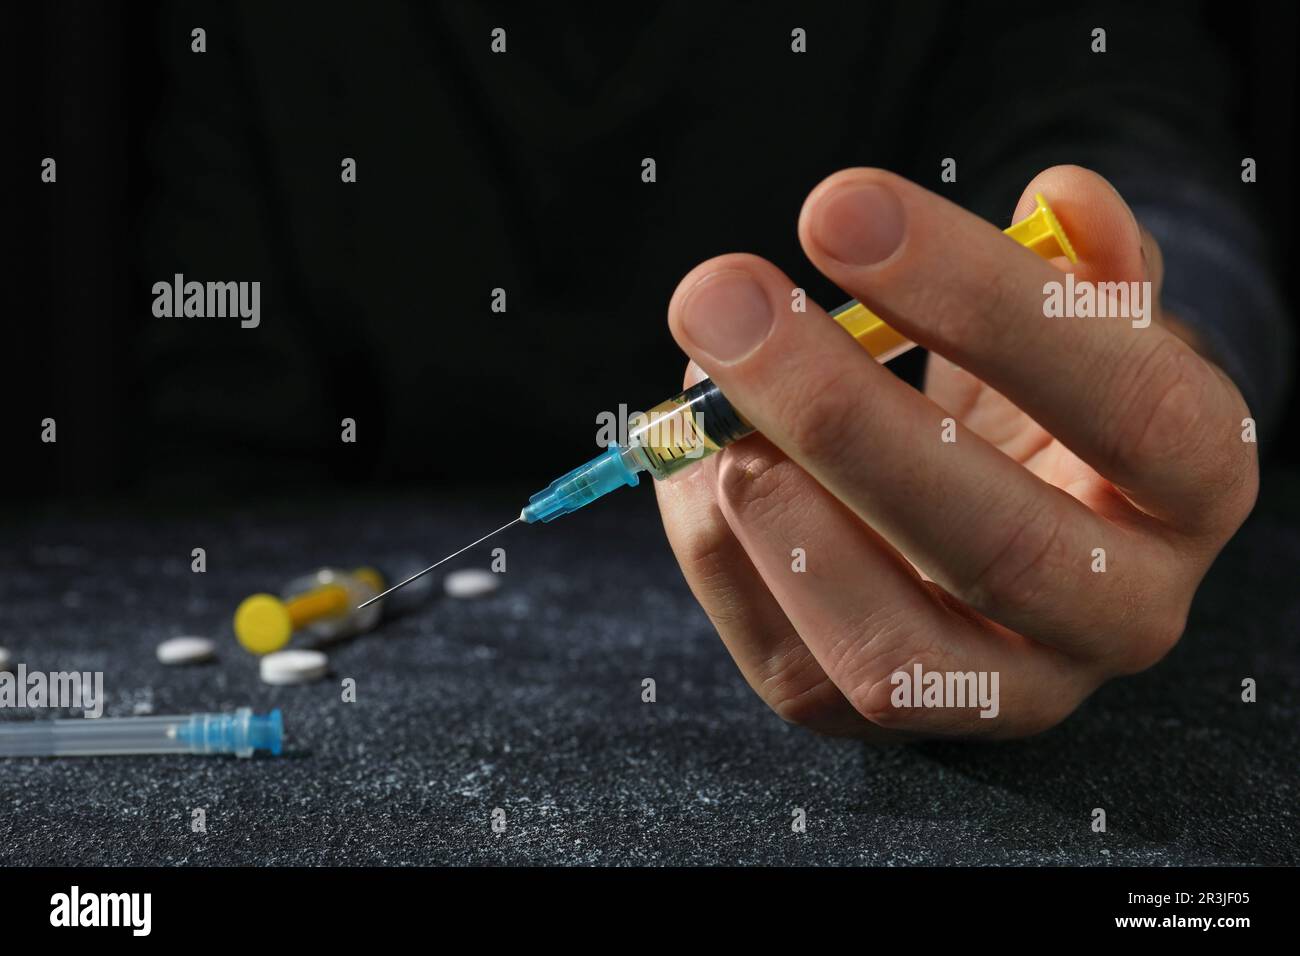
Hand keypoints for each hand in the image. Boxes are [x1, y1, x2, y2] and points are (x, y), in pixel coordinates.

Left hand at [654, 165, 1257, 738]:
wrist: (1015, 500)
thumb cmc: (1041, 390)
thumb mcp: (1081, 311)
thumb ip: (1080, 260)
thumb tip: (1061, 199)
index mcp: (1195, 485)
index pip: (1130, 404)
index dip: (986, 303)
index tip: (840, 212)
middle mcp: (1125, 612)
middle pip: (1000, 547)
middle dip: (839, 416)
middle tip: (724, 302)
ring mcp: (1011, 691)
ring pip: (891, 655)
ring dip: (775, 516)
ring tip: (706, 401)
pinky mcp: (896, 719)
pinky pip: (795, 669)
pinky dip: (720, 556)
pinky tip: (698, 460)